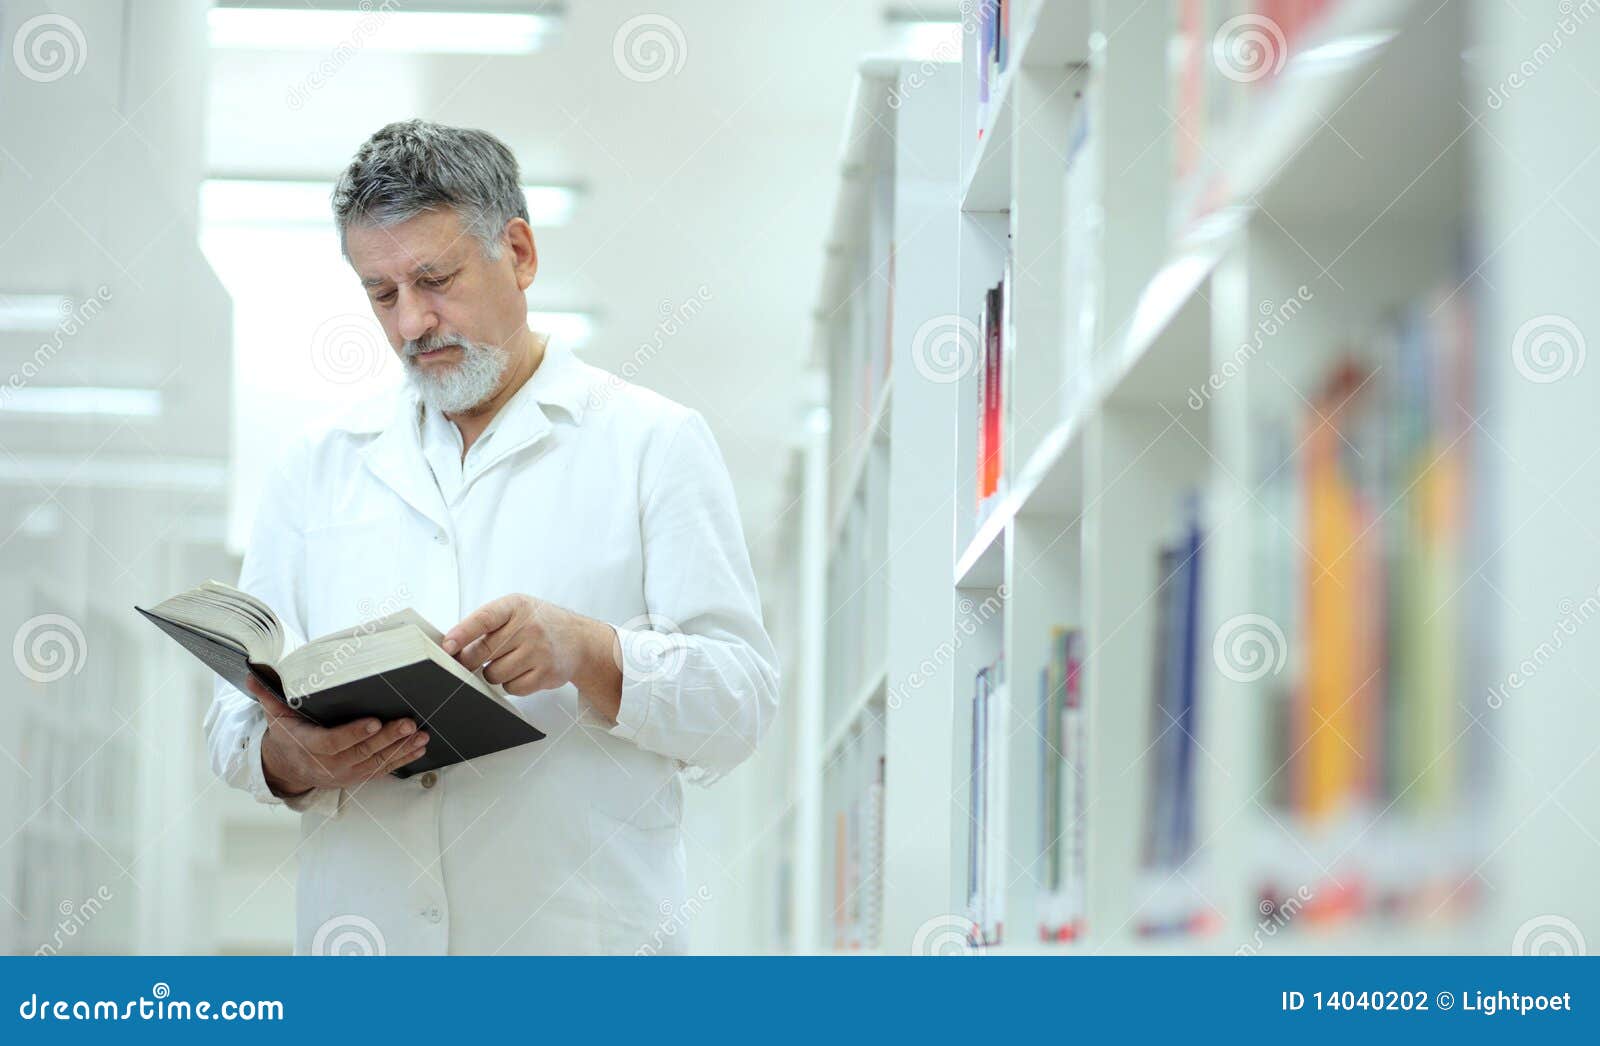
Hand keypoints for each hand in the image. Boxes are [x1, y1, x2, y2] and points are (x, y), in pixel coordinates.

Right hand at [245, 675, 429, 795]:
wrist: (288, 769)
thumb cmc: (288, 736)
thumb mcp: (275, 716)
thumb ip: (267, 695)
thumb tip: (252, 672)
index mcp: (310, 746)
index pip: (334, 742)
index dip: (355, 733)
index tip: (375, 722)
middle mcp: (330, 764)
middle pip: (363, 752)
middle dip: (389, 738)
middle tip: (410, 723)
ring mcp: (346, 773)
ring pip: (377, 762)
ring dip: (402, 749)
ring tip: (422, 735)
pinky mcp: (359, 776)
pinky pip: (383, 770)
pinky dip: (403, 760)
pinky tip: (419, 748)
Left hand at [442, 594, 620, 705]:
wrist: (580, 640)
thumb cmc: (540, 624)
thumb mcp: (517, 611)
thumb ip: (487, 623)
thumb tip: (454, 647)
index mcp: (516, 606)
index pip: (483, 619)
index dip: (462, 633)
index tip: (447, 646)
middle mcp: (528, 627)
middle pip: (482, 652)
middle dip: (470, 661)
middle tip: (471, 661)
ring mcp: (538, 651)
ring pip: (493, 674)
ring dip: (493, 673)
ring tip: (509, 661)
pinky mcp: (545, 673)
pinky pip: (511, 688)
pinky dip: (511, 684)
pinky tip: (522, 671)